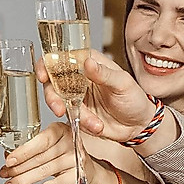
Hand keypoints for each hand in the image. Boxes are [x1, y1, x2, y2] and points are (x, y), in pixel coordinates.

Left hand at [0, 124, 117, 183]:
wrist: (87, 170)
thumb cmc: (63, 154)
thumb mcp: (50, 145)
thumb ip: (32, 148)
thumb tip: (8, 160)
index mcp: (61, 130)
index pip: (40, 141)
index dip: (23, 152)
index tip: (9, 160)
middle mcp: (71, 142)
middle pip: (40, 158)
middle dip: (18, 169)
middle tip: (4, 175)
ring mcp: (76, 160)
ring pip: (43, 172)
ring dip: (22, 181)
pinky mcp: (77, 177)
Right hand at [39, 51, 174, 145]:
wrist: (139, 125)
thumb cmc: (134, 98)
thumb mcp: (122, 83)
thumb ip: (104, 74)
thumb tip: (87, 62)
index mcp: (88, 63)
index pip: (61, 57)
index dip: (48, 64)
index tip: (44, 75)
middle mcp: (78, 78)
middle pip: (52, 81)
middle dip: (52, 96)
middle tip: (59, 107)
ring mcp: (75, 96)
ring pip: (58, 101)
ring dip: (67, 112)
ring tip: (89, 121)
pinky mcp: (77, 113)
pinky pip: (69, 117)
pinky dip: (81, 123)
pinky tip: (96, 126)